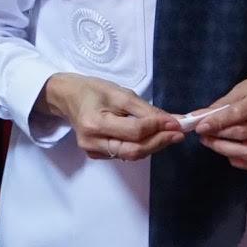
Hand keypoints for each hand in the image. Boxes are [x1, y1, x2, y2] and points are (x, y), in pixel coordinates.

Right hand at [38, 73, 184, 160]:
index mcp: (95, 123)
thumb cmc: (93, 91)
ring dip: (153, 145)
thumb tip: (172, 120)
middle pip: (134, 150)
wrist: (67, 98)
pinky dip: (140, 147)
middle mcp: (92, 142)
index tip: (178, 123)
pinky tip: (151, 138)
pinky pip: (123, 154)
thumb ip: (146, 109)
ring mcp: (93, 151)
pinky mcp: (96, 155)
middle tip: (178, 133)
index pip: (134, 131)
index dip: (158, 128)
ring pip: (130, 155)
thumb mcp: (120, 93)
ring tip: (169, 134)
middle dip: (159, 142)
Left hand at [192, 67, 246, 170]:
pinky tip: (230, 153)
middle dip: (219, 137)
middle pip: (244, 134)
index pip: (239, 114)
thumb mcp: (244, 87)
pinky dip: (240, 162)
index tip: (199, 127)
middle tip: (204, 135)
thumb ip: (222, 104)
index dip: (217, 122)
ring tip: (213, 143)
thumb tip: (198, 117)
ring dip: (226, 151)